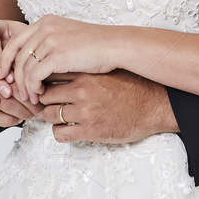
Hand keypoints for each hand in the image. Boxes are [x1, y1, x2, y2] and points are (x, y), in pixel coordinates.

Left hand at [0, 15, 119, 102]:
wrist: (116, 46)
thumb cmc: (97, 46)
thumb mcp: (69, 38)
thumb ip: (51, 44)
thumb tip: (37, 60)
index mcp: (46, 22)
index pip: (15, 40)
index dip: (6, 59)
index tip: (3, 74)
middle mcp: (44, 28)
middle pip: (16, 54)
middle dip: (11, 75)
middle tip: (12, 90)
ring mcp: (50, 40)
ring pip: (24, 66)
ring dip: (24, 85)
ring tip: (29, 98)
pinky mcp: (57, 55)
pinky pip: (34, 74)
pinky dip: (33, 87)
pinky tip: (38, 95)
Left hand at [28, 70, 175, 143]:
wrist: (154, 106)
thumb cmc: (132, 86)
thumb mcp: (105, 70)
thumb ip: (83, 68)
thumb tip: (60, 65)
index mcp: (85, 72)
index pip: (49, 72)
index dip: (43, 80)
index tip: (44, 85)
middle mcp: (82, 90)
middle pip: (44, 94)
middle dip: (44, 100)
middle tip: (48, 104)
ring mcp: (85, 111)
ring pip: (48, 114)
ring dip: (50, 117)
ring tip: (59, 117)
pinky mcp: (90, 130)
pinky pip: (59, 133)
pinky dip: (59, 132)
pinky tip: (68, 129)